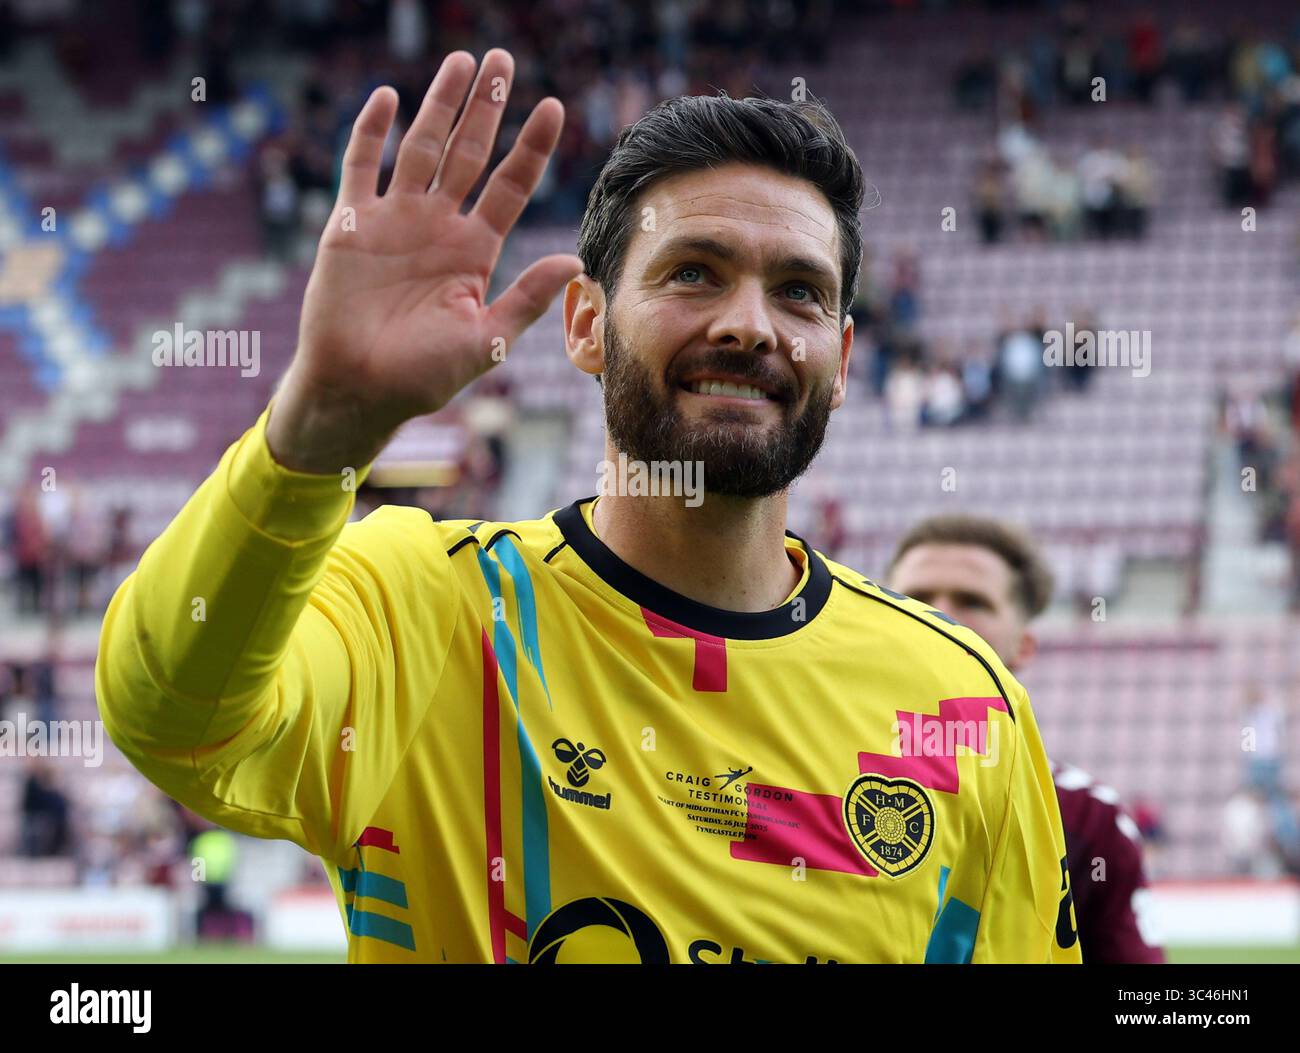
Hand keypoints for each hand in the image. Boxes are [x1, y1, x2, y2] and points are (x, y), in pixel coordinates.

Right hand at [268, 49, 582, 472]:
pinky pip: (362, 167)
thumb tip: (575, 260)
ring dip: (440, 105)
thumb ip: (527, 298)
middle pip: (468, 153)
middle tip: (503, 58)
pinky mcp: (351, 224)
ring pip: (421, 147)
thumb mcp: (487, 339)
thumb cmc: (422, 377)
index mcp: (475, 250)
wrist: (358, 389)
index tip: (554, 108)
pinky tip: (388, 96)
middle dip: (486, 106)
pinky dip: (371, 132)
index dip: (531, 147)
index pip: (510, 186)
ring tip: (462, 62)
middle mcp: (439, 226)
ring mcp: (395, 220)